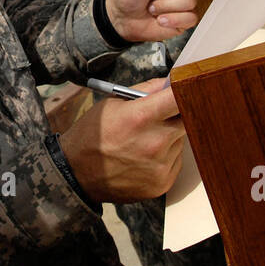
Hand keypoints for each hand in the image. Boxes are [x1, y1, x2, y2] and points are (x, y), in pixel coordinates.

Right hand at [58, 79, 185, 202]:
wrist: (77, 174)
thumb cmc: (92, 135)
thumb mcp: (112, 103)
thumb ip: (145, 90)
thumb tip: (169, 82)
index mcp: (140, 118)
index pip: (180, 97)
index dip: (185, 90)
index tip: (185, 88)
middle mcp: (154, 143)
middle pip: (187, 120)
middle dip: (177, 114)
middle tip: (162, 116)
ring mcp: (160, 165)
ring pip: (181, 141)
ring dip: (170, 137)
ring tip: (145, 141)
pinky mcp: (163, 183)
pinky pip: (176, 161)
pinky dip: (166, 156)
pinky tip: (144, 157)